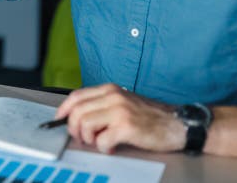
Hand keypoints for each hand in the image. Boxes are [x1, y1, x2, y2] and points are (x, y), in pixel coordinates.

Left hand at [55, 83, 186, 153]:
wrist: (177, 124)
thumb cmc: (151, 116)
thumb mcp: (124, 102)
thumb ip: (102, 105)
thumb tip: (78, 117)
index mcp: (110, 89)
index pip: (76, 96)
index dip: (63, 110)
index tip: (59, 120)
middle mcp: (113, 96)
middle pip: (77, 111)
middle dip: (74, 128)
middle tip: (82, 138)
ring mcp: (120, 110)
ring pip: (85, 124)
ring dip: (88, 138)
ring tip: (98, 142)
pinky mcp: (126, 127)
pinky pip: (101, 140)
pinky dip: (103, 147)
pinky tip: (112, 146)